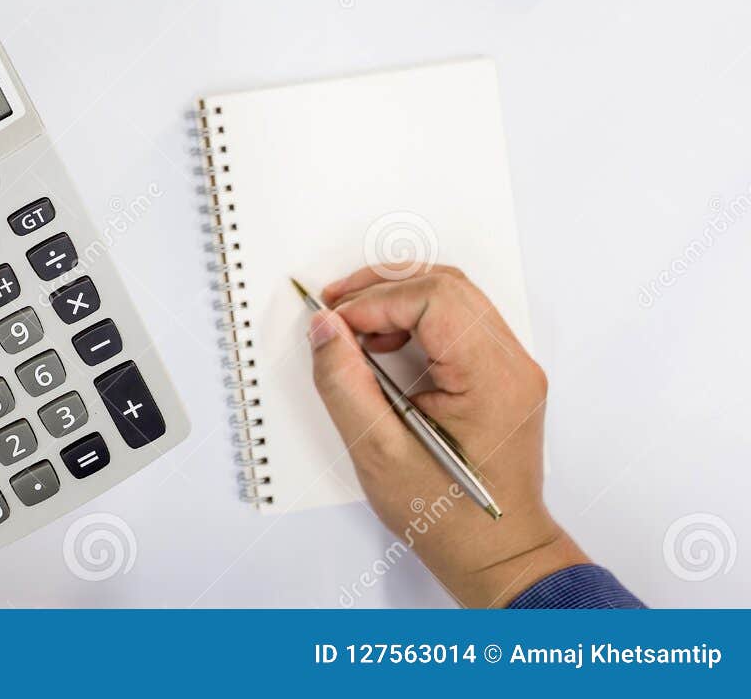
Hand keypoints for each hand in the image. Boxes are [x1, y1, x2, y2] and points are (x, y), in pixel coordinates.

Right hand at [309, 265, 585, 607]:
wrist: (495, 552)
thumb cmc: (445, 516)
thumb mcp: (377, 451)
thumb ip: (344, 382)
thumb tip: (325, 327)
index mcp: (493, 381)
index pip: (435, 300)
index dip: (375, 302)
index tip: (335, 325)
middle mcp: (512, 364)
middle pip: (446, 285)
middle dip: (382, 287)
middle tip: (334, 309)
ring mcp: (510, 366)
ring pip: (452, 294)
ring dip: (397, 297)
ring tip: (353, 324)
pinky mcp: (498, 372)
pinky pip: (457, 319)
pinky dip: (413, 316)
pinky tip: (381, 343)